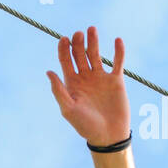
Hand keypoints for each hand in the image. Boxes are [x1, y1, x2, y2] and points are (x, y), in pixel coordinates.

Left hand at [47, 28, 129, 146]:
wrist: (108, 136)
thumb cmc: (86, 126)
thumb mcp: (69, 110)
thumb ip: (59, 91)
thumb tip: (48, 72)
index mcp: (72, 84)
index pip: (65, 61)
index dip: (63, 49)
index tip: (63, 39)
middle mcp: (85, 78)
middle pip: (79, 54)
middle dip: (78, 43)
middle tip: (78, 34)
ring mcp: (100, 78)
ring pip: (95, 54)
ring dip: (94, 41)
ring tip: (92, 30)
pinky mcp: (115, 80)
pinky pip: (117, 61)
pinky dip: (118, 51)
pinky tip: (117, 41)